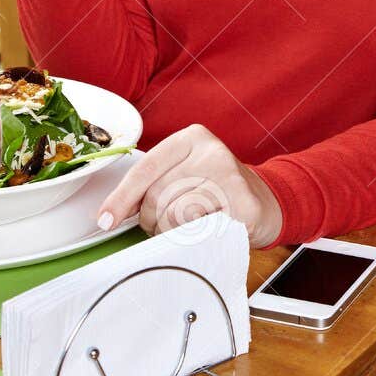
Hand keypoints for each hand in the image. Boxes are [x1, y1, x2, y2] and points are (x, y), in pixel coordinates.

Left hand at [97, 124, 283, 247]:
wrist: (269, 202)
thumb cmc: (219, 191)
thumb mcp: (185, 173)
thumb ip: (152, 184)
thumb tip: (111, 212)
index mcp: (192, 138)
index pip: (145, 169)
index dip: (121, 198)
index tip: (106, 219)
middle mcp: (211, 151)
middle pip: (156, 196)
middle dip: (152, 220)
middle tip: (163, 225)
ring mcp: (230, 175)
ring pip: (174, 215)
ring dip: (173, 232)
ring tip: (189, 227)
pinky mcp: (243, 203)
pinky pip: (199, 230)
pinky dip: (196, 237)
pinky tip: (208, 229)